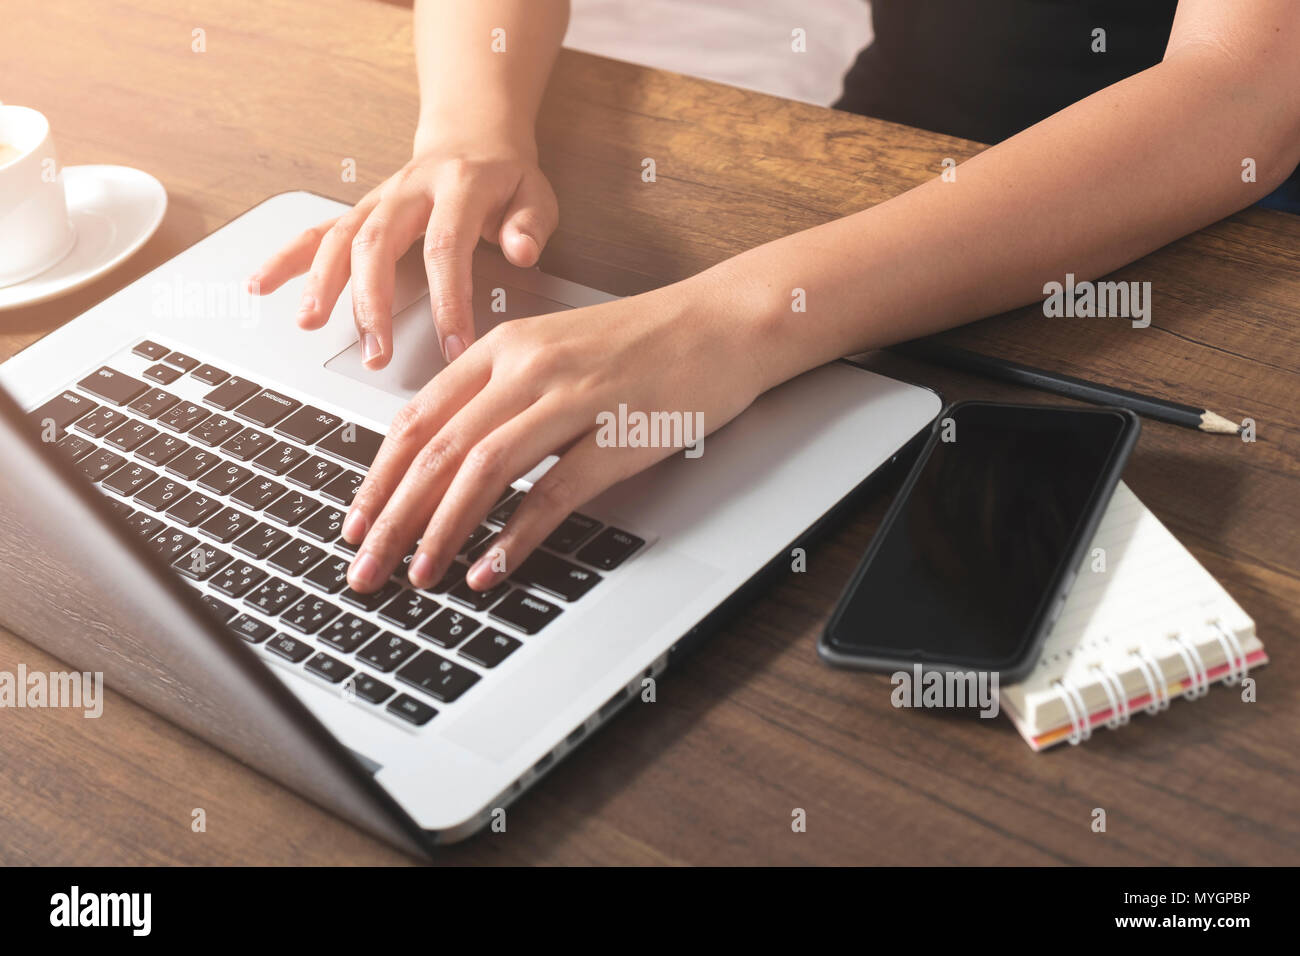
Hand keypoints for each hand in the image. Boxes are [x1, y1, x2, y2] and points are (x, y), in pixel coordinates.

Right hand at [248, 130, 558, 368]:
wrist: (473, 136)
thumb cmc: (506, 178)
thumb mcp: (536, 195)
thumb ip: (530, 225)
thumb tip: (521, 251)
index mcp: (457, 186)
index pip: (445, 246)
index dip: (447, 299)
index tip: (452, 345)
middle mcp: (409, 190)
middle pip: (378, 244)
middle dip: (372, 302)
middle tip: (375, 353)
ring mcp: (378, 199)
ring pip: (340, 238)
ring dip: (321, 283)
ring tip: (309, 323)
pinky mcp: (359, 212)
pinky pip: (316, 233)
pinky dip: (286, 258)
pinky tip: (259, 285)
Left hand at [340, 279, 767, 593]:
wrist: (722, 322)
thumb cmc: (643, 342)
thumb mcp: (556, 352)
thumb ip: (502, 395)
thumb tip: (450, 458)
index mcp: (505, 346)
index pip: (417, 417)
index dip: (378, 477)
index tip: (357, 521)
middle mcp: (527, 367)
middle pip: (437, 450)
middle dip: (393, 518)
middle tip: (365, 566)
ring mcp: (572, 399)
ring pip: (481, 471)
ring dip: (440, 531)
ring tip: (418, 575)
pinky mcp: (615, 435)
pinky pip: (551, 494)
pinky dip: (513, 536)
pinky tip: (489, 568)